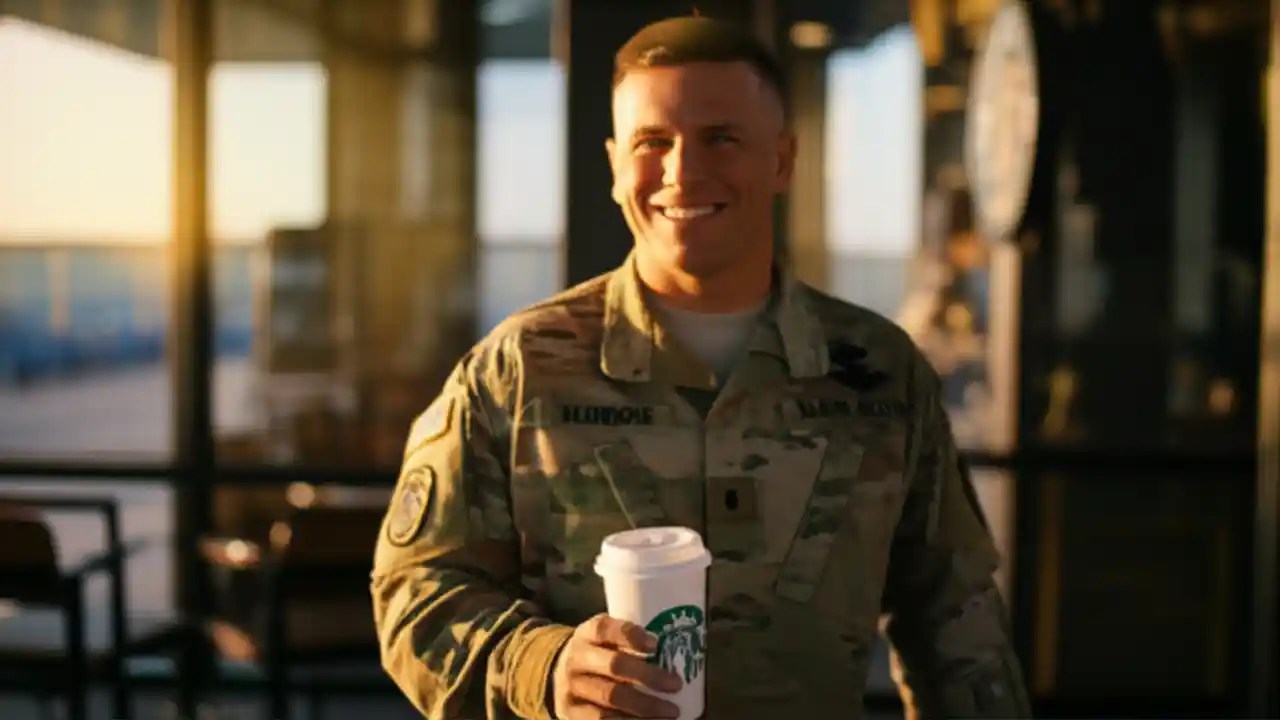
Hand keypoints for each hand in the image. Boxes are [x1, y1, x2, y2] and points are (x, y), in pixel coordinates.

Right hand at [550, 613, 682, 718]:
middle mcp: (576, 659)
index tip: (655, 644)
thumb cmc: (595, 655)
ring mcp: (572, 688)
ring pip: (609, 698)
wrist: (555, 676)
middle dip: (648, 676)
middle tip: (676, 685)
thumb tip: (673, 652)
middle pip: (614, 666)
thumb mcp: (603, 640)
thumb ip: (628, 641)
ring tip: (670, 712)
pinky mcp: (571, 713)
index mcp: (586, 634)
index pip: (604, 628)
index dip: (630, 635)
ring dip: (644, 707)